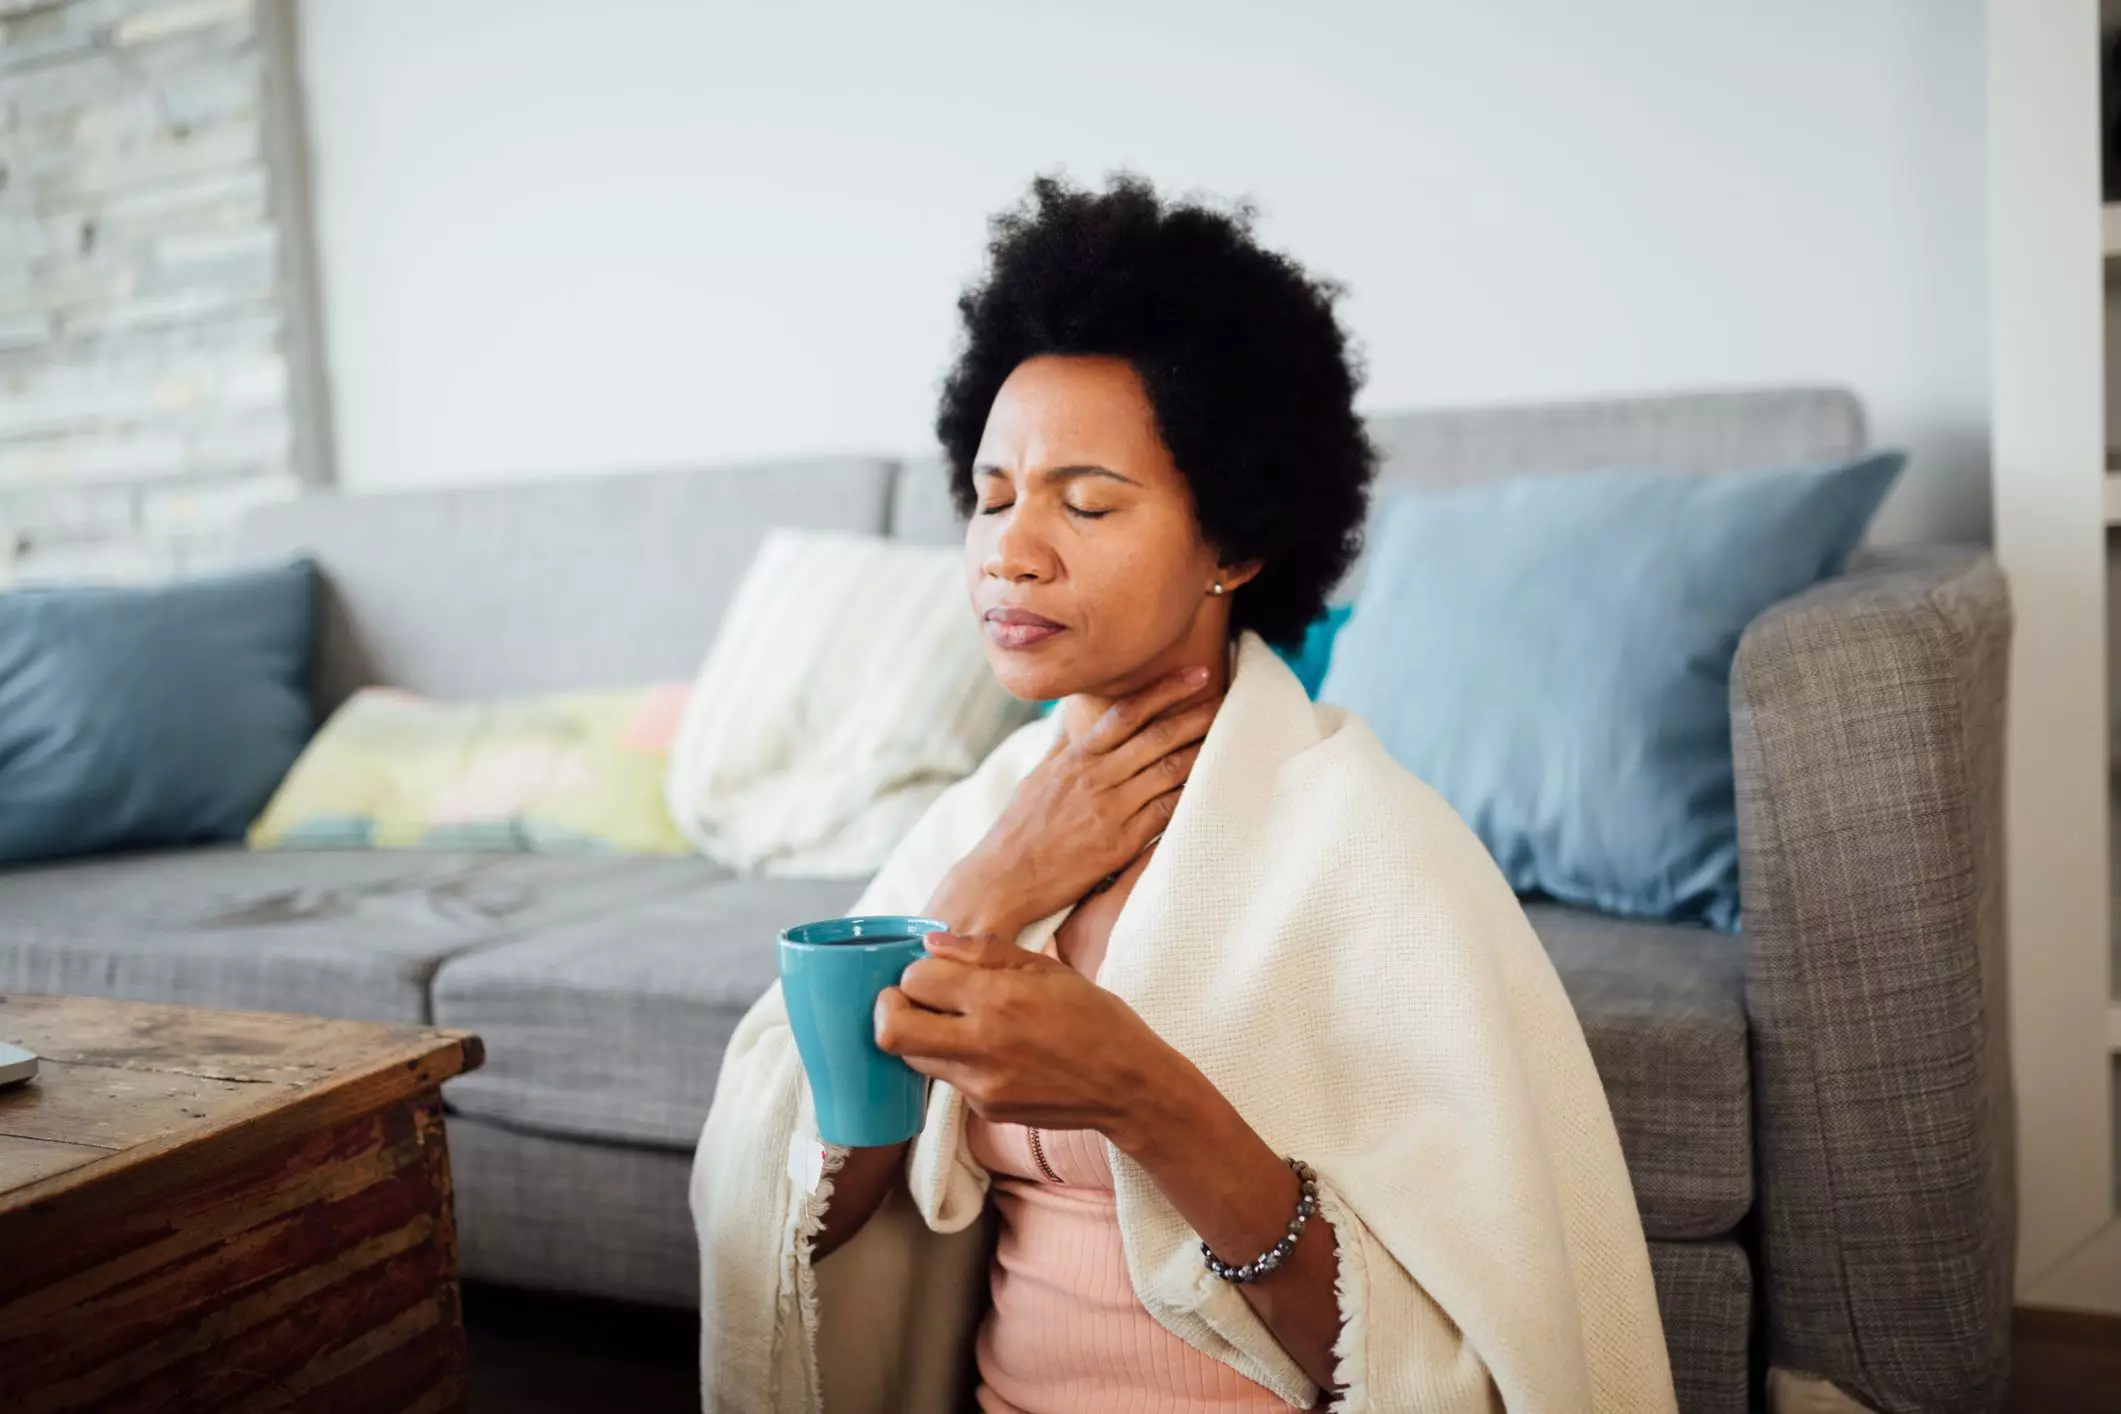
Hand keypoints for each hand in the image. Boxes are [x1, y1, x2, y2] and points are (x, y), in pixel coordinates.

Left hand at [873, 929, 1183, 1142]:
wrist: (1128, 1085)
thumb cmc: (1094, 1017)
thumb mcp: (1046, 968)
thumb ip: (982, 952)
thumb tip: (930, 944)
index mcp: (999, 999)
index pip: (914, 981)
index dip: (916, 971)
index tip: (933, 971)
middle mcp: (982, 1046)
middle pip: (891, 1031)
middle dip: (889, 1008)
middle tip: (910, 998)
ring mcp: (981, 1085)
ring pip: (912, 1059)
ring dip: (918, 1035)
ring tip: (950, 1021)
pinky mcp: (986, 1111)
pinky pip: (948, 1079)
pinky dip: (953, 1060)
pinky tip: (987, 1049)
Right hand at [931, 664, 1222, 936]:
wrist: (1003, 878)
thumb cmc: (1018, 829)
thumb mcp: (1037, 778)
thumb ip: (1063, 747)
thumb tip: (1074, 718)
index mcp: (1075, 757)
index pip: (1126, 712)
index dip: (1165, 690)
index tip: (1195, 673)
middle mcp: (1095, 777)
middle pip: (1156, 736)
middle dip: (1196, 714)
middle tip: (1228, 696)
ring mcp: (1109, 809)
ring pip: (1168, 772)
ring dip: (1202, 751)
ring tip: (1233, 736)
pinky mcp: (1120, 843)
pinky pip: (1165, 813)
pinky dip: (1191, 797)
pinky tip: (1214, 786)